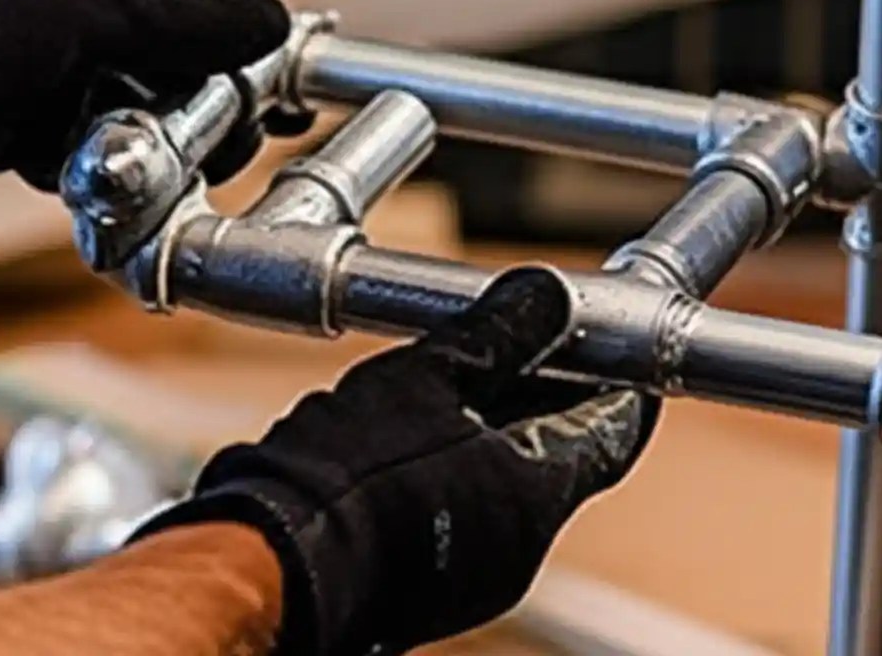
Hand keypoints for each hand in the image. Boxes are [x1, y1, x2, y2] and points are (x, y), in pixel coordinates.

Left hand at [0, 0, 289, 189]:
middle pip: (192, 63)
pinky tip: (106, 164)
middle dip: (197, 109)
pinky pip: (121, 136)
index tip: (245, 97)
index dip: (229, 52)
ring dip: (160, 141)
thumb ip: (192, 25)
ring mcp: (89, 57)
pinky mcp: (71, 106)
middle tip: (205, 142)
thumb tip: (272, 21)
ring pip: (160, 107)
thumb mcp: (98, 17)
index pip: (207, 1)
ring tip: (146, 154)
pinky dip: (117, 157)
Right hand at [138, 267, 660, 654]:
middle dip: (540, 392)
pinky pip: (464, 511)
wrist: (266, 560)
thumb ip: (493, 335)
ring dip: (491, 428)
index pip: (615, 427)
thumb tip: (543, 298)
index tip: (593, 333)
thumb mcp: (423, 377)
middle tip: (510, 338)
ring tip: (446, 376)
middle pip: (560, 452)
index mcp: (535, 494)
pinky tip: (409, 433)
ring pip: (507, 481)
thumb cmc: (340, 478)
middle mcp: (519, 545)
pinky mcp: (428, 584)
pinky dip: (454, 467)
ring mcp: (475, 574)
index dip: (611, 372)